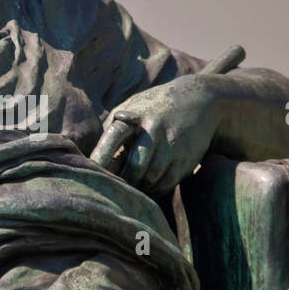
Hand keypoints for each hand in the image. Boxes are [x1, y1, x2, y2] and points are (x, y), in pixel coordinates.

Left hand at [94, 75, 220, 193]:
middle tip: (111, 189)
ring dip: (137, 188)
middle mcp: (155, 129)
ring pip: (150, 179)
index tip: (91, 171)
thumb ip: (112, 131)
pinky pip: (165, 184)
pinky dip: (153, 190)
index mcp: (135, 115)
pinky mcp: (186, 160)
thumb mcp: (131, 108)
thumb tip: (89, 162)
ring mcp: (173, 145)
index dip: (102, 156)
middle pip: (135, 166)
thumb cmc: (153, 108)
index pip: (115, 136)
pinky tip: (146, 186)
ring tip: (129, 188)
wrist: (199, 99)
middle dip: (122, 181)